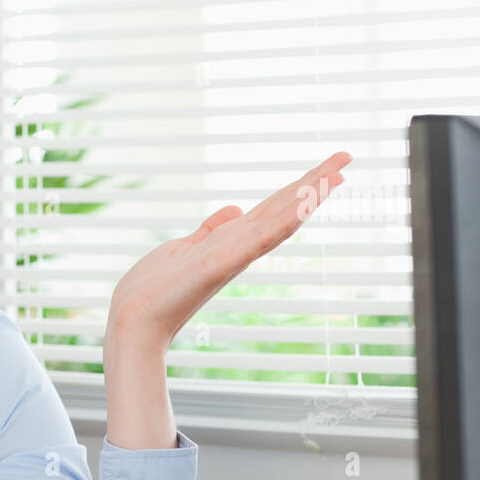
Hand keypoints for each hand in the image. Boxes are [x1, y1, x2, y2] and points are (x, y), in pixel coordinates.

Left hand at [106, 151, 352, 352]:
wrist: (133, 322)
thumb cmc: (152, 293)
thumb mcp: (182, 249)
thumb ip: (209, 231)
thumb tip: (232, 210)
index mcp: (228, 244)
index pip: (270, 210)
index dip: (298, 190)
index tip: (325, 170)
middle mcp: (237, 250)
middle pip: (282, 210)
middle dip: (314, 184)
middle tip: (346, 157)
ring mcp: (232, 257)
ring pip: (278, 220)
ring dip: (308, 196)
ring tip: (337, 171)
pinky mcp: (220, 264)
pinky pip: (257, 238)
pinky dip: (282, 221)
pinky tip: (304, 204)